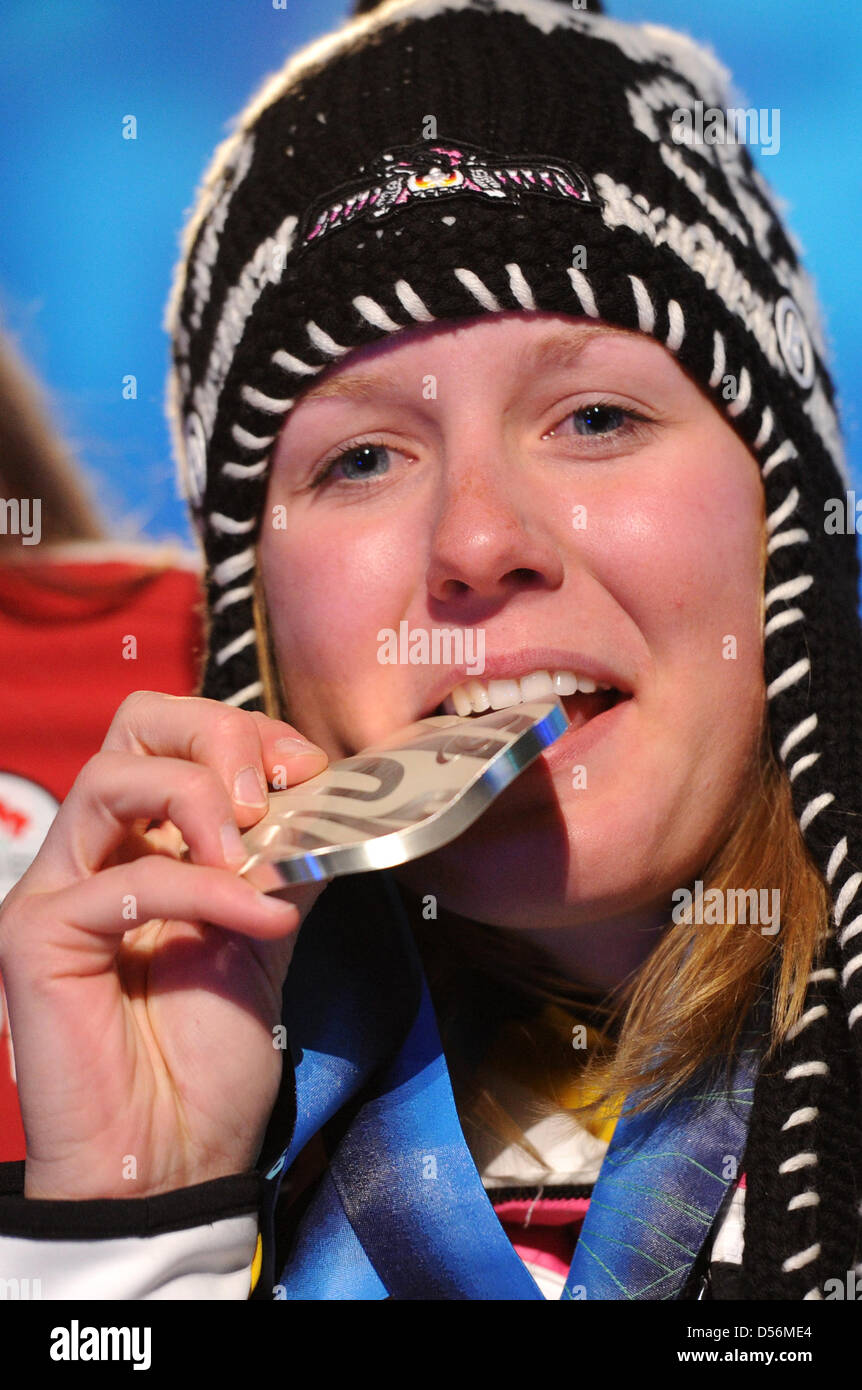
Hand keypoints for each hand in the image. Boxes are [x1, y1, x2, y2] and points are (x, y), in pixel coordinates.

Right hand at [0, 692, 329, 1200]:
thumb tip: (336, 805)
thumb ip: (288, 865)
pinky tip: (262, 916)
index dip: (249, 734)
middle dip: (215, 733)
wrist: (174, 1159)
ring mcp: (61, 889)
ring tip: (253, 854)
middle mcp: (99, 851)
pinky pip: (123, 881)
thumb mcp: (268, 937)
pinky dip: (205, 889)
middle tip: (267, 794)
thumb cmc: (209, 1060)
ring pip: (110, 778)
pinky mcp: (39, 937)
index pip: (179, 737)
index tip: (309, 772)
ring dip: (200, 799)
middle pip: (134, 725)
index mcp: (150, 841)